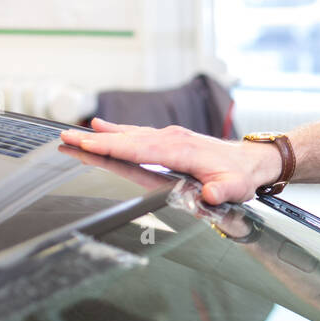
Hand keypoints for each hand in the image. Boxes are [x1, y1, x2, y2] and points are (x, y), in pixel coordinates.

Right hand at [58, 117, 279, 205]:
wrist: (253, 160)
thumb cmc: (241, 175)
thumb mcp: (236, 188)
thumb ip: (222, 192)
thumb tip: (212, 194)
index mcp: (182, 150)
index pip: (140, 149)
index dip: (113, 147)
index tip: (88, 144)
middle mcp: (173, 138)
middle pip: (128, 138)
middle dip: (96, 139)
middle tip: (66, 137)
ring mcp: (171, 136)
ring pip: (131, 133)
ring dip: (103, 133)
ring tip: (75, 132)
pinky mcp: (171, 138)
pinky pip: (139, 133)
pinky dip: (119, 130)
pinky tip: (102, 127)